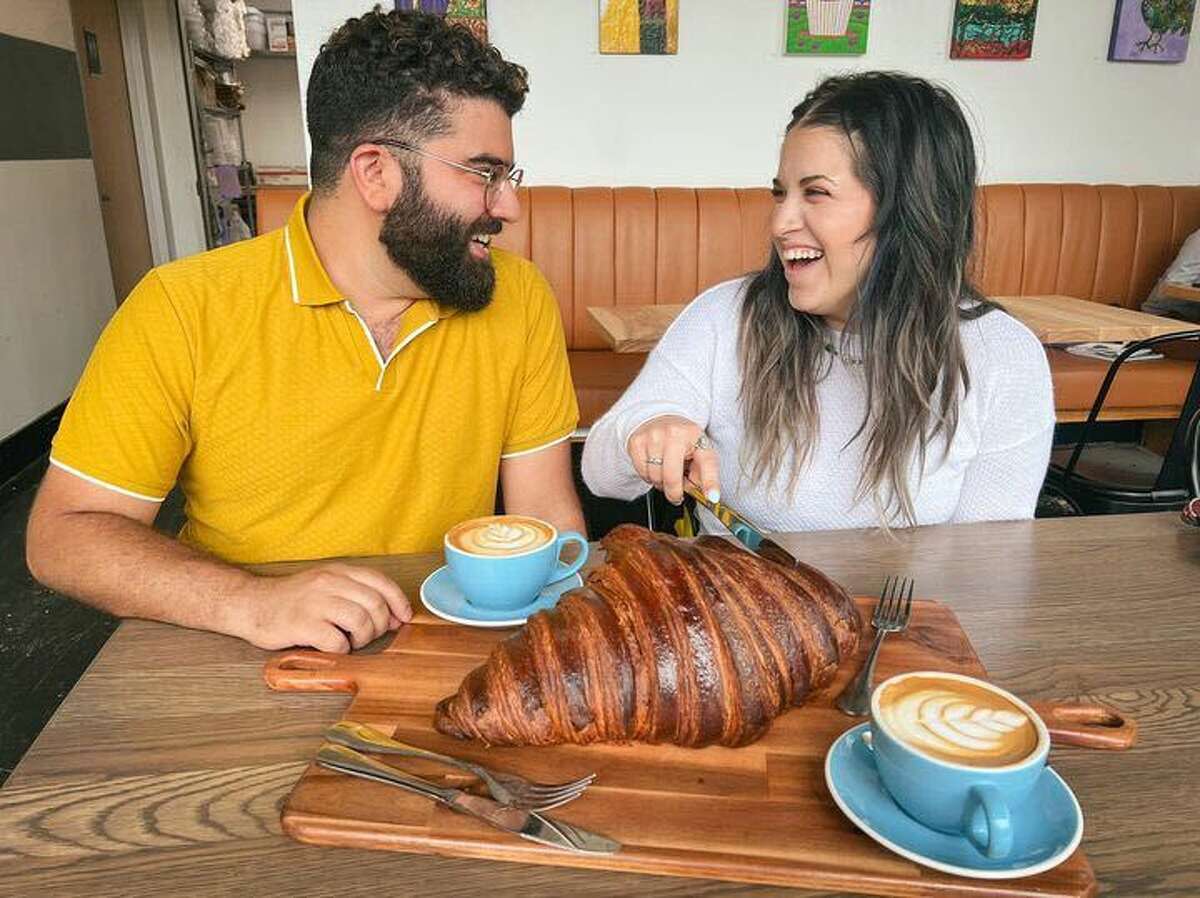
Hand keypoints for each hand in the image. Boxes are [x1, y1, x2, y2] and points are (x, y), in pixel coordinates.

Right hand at [237, 562, 412, 652]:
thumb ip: (358, 595)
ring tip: (351, 641)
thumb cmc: (293, 599)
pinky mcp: (302, 624)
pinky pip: (337, 642)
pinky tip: (332, 647)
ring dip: (362, 638)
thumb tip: (395, 617)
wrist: (251, 604)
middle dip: (380, 625)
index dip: (398, 601)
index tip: (404, 618)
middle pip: (375, 604)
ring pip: (361, 621)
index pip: (380, 581)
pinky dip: (341, 650)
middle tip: (368, 635)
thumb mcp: (327, 585)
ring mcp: (315, 602)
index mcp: (338, 571)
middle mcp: (329, 582)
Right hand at [626, 415, 720, 505]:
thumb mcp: (700, 452)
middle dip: (674, 492)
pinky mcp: (637, 441)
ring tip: (665, 472)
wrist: (660, 418)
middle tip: (676, 494)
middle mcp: (673, 433)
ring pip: (655, 477)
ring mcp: (653, 436)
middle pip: (671, 477)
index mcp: (695, 435)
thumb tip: (706, 496)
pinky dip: (648, 476)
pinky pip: (641, 472)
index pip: (706, 462)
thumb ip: (704, 476)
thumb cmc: (683, 439)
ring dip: (660, 483)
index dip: (710, 483)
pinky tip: (654, 467)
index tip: (713, 497)